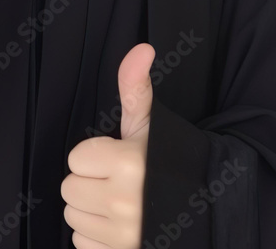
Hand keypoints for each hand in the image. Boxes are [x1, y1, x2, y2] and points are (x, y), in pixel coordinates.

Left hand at [61, 42, 154, 248]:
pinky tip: (118, 227)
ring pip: (73, 219)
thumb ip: (134, 86)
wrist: (205, 210)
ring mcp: (123, 237)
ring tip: (120, 203)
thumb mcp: (149, 124)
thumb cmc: (170, 162)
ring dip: (91, 211)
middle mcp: (125, 204)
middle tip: (117, 180)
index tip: (117, 158)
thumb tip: (142, 47)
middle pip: (70, 190)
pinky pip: (82, 245)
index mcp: (129, 165)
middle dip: (89, 182)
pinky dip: (96, 238)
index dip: (94, 155)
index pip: (77, 158)